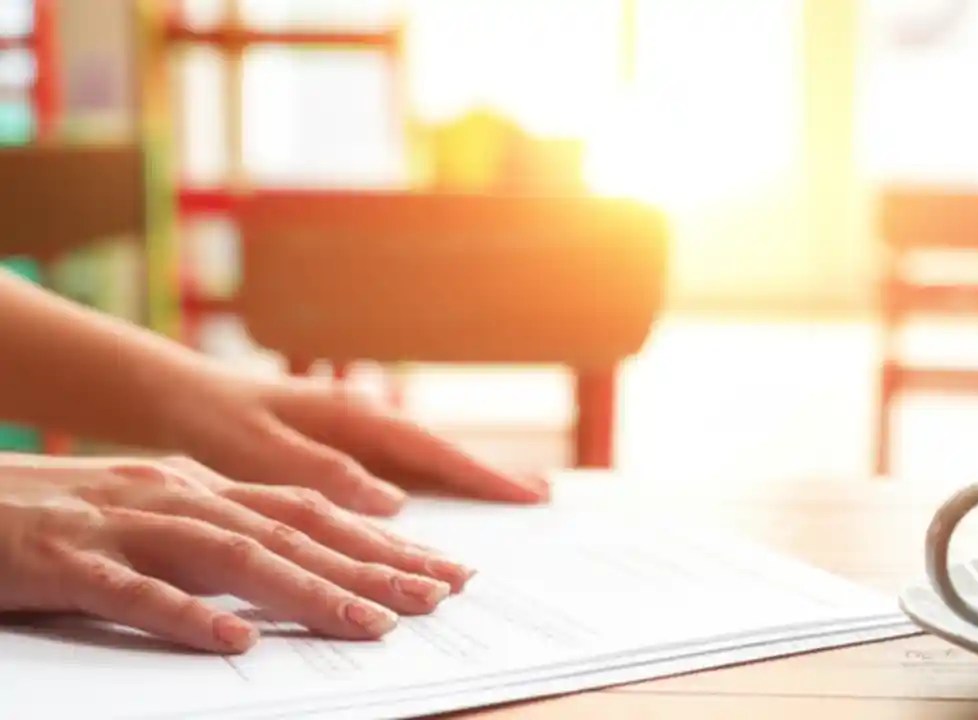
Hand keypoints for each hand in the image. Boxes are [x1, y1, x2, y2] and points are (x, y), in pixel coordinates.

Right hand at [0, 454, 471, 653]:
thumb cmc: (56, 518)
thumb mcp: (152, 520)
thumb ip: (218, 541)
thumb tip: (289, 577)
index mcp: (201, 488)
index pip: (311, 514)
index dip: (381, 541)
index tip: (443, 569)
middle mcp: (177, 497)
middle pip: (293, 531)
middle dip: (373, 565)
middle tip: (439, 595)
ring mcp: (123, 526)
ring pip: (233, 556)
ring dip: (308, 590)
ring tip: (370, 624)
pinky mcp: (66, 561)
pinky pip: (134, 594)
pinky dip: (186, 616)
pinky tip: (233, 643)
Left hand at [162, 373, 550, 515]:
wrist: (185, 397)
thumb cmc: (217, 422)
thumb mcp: (260, 450)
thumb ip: (325, 470)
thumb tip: (394, 499)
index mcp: (354, 415)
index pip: (432, 449)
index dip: (482, 474)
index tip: (528, 493)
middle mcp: (367, 418)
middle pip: (443, 451)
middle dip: (492, 474)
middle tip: (545, 497)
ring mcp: (361, 430)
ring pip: (427, 458)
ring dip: (470, 478)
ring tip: (518, 496)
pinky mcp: (348, 445)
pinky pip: (403, 467)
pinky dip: (437, 481)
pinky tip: (451, 497)